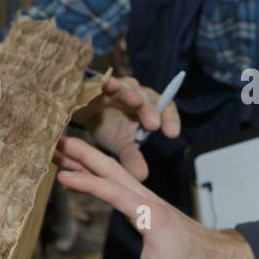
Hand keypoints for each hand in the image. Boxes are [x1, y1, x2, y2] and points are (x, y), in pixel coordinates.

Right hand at [54, 137, 258, 258]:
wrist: (217, 256)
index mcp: (150, 214)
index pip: (113, 192)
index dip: (86, 183)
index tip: (61, 175)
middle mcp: (148, 200)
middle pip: (113, 170)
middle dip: (85, 154)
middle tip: (56, 140)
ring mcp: (148, 199)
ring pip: (115, 173)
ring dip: (89, 160)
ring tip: (62, 151)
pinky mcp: (147, 204)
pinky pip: (119, 183)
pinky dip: (98, 174)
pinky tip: (82, 176)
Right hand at [64, 75, 180, 181]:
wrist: (85, 113)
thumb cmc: (110, 126)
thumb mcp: (122, 145)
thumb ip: (132, 158)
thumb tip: (141, 177)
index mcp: (149, 109)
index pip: (166, 110)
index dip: (171, 119)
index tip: (172, 134)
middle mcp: (138, 94)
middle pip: (148, 99)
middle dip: (151, 110)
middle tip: (153, 124)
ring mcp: (119, 86)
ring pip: (128, 88)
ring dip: (131, 94)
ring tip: (135, 101)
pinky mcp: (100, 83)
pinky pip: (104, 80)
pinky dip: (106, 81)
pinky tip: (107, 84)